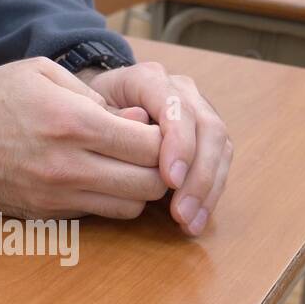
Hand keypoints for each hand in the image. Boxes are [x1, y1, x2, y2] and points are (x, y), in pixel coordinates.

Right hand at [0, 57, 165, 220]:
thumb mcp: (43, 73)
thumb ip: (97, 98)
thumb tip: (139, 123)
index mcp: (73, 123)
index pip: (151, 146)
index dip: (166, 139)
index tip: (159, 130)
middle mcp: (70, 166)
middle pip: (149, 185)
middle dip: (161, 169)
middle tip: (151, 154)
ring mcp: (58, 197)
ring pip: (129, 209)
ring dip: (137, 191)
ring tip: (126, 168)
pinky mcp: (47, 216)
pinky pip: (99, 216)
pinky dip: (109, 201)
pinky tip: (99, 180)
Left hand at [81, 63, 233, 235]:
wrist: (95, 109)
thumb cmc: (87, 113)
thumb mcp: (85, 112)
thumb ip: (108, 117)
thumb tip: (137, 124)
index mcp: (150, 79)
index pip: (177, 106)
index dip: (179, 142)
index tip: (170, 179)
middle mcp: (182, 92)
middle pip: (208, 129)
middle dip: (199, 175)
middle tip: (181, 213)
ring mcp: (197, 114)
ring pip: (220, 149)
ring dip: (207, 191)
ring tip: (188, 224)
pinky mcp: (204, 140)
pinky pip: (219, 165)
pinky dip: (208, 196)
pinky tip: (193, 223)